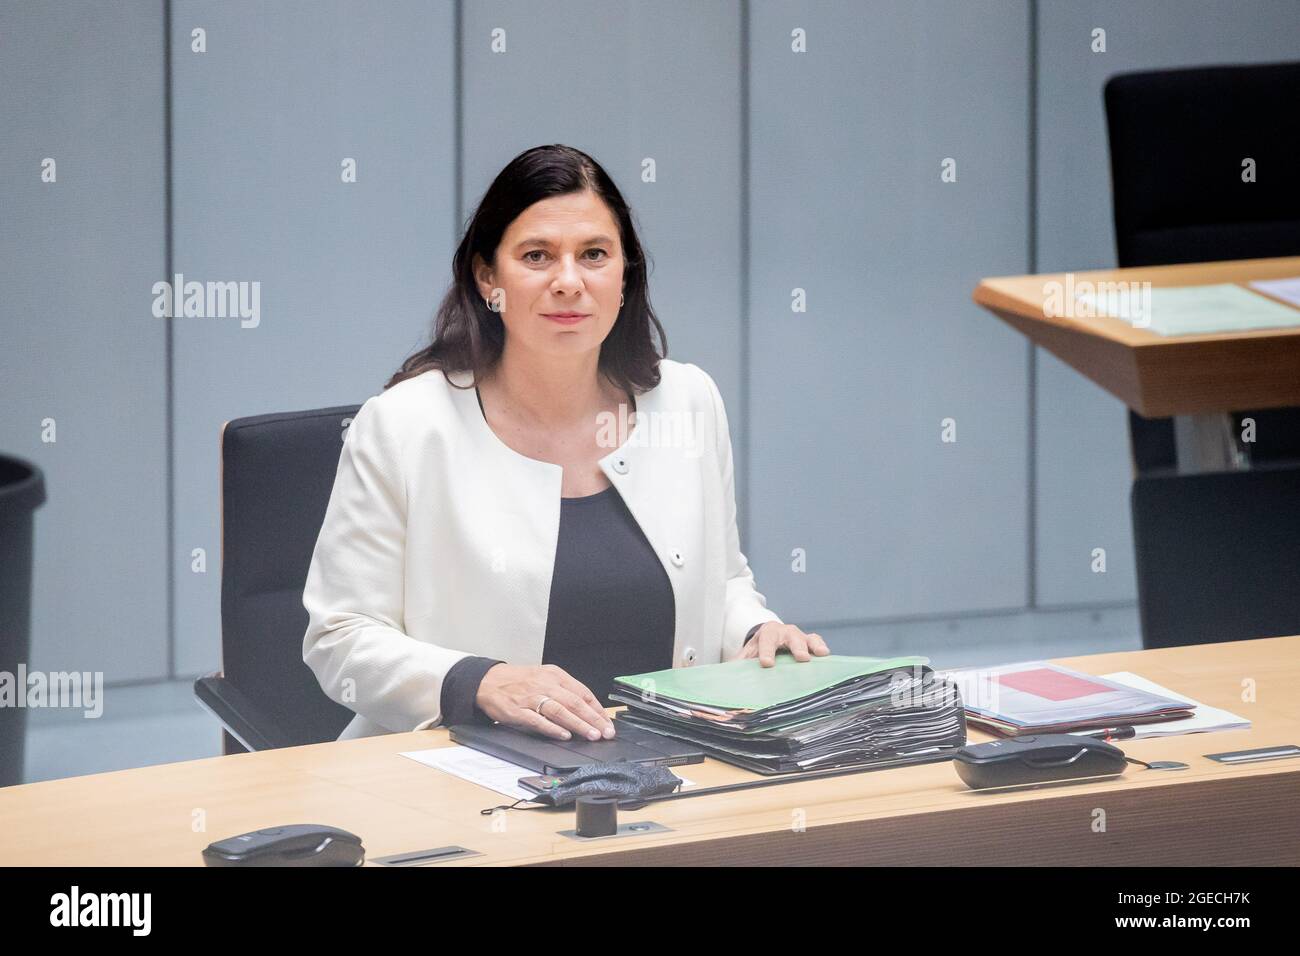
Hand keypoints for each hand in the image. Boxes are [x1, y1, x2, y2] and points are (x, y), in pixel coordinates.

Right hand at [475, 663, 616, 741]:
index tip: (608, 722)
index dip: (597, 709)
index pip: (583, 692)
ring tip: (592, 735)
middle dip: (593, 718)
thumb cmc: (519, 681)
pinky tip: (564, 735)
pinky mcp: (518, 711)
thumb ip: (564, 691)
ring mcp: (531, 697)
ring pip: (560, 710)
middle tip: (606, 732)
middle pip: (575, 702)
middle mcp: (545, 684)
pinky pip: (538, 720)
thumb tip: (587, 709)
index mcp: (555, 675)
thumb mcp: (545, 678)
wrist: (489, 681)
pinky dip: (552, 728)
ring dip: (578, 724)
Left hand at [737, 622, 829, 666]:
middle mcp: (783, 632)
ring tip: (821, 654)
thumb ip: (736, 667)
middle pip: (790, 636)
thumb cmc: (755, 652)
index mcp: (765, 634)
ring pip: (806, 637)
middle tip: (801, 658)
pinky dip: (821, 647)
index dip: (766, 652)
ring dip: (813, 645)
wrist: (767, 641)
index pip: (765, 640)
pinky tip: (827, 656)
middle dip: (796, 646)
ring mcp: (798, 636)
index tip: (767, 664)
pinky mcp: (808, 643)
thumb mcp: (744, 658)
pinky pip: (816, 642)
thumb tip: (723, 679)